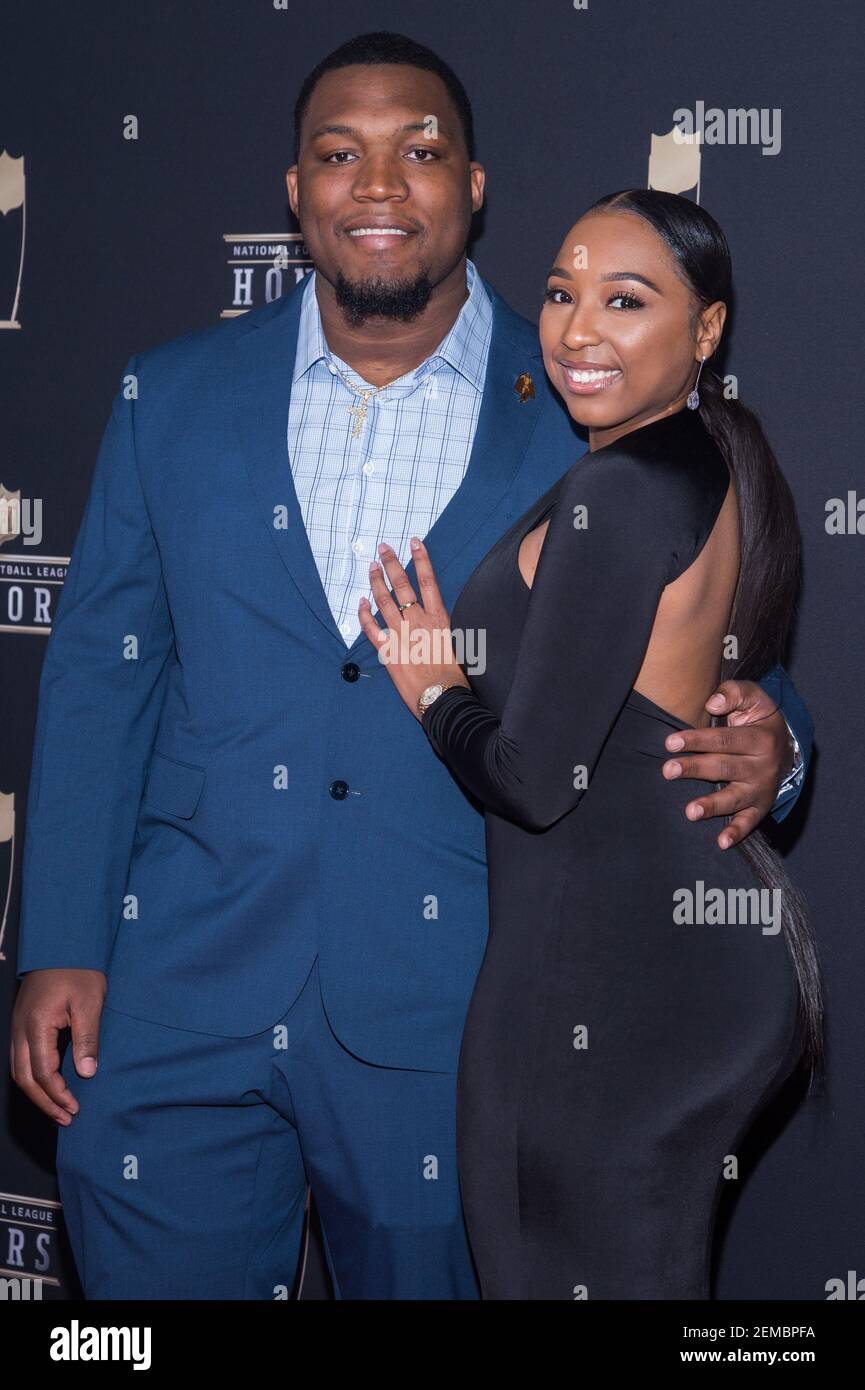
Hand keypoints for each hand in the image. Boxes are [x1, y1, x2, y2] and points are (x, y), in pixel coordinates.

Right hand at [10, 968, 106, 1123]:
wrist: (64, 944)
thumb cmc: (79, 971)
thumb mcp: (90, 1003)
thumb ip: (87, 1039)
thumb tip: (87, 1073)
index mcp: (37, 1025)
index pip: (43, 1072)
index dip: (58, 1095)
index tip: (75, 1109)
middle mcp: (20, 1029)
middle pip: (24, 1078)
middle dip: (45, 1102)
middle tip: (66, 1119)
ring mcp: (17, 1026)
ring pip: (18, 1070)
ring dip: (36, 1093)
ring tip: (58, 1109)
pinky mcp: (21, 1023)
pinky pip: (19, 1059)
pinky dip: (32, 1077)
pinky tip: (48, 1085)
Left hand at [357, 538, 469, 718]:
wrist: (441, 698)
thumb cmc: (454, 677)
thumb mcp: (456, 646)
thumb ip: (441, 632)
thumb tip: (436, 624)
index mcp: (439, 619)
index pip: (429, 581)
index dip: (421, 559)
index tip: (414, 543)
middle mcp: (418, 622)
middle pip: (402, 586)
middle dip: (392, 563)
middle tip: (384, 548)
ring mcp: (401, 635)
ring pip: (384, 601)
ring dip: (376, 582)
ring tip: (371, 567)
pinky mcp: (388, 651)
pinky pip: (371, 628)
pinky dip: (363, 614)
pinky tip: (360, 602)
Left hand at [661, 679, 794, 849]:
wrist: (787, 744)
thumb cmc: (758, 718)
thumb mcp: (754, 698)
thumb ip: (734, 694)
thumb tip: (712, 703)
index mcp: (760, 738)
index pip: (724, 740)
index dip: (697, 740)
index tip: (670, 742)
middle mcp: (763, 766)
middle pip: (723, 768)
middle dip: (694, 769)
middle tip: (668, 770)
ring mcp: (761, 789)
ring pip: (733, 798)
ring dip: (712, 805)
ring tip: (690, 812)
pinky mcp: (760, 807)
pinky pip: (749, 823)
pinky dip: (737, 833)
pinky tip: (722, 843)